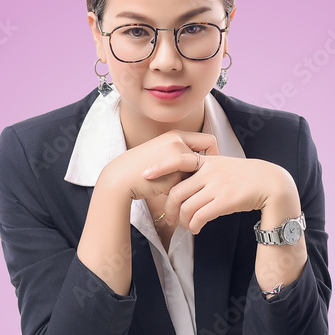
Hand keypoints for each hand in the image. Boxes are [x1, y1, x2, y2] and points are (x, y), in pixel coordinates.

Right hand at [100, 130, 218, 202]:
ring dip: (197, 183)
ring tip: (196, 195)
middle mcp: (177, 141)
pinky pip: (187, 186)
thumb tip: (201, 170)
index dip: (214, 154)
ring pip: (198, 172)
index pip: (208, 141)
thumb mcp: (161, 157)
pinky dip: (184, 193)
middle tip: (212, 183)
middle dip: (213, 170)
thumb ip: (180, 158)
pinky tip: (177, 199)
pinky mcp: (172, 174)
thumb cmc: (139, 170)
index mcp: (175, 135)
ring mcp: (175, 157)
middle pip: (209, 157)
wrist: (120, 179)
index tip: (213, 167)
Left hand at [143, 155, 300, 233]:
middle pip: (177, 191)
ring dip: (183, 221)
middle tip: (169, 218)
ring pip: (187, 206)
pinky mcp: (224, 201)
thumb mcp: (224, 166)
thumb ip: (205, 170)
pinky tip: (196, 229)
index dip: (160, 166)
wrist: (270, 183)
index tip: (146, 174)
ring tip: (186, 226)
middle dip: (169, 207)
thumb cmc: (244, 177)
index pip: (178, 159)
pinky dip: (194, 225)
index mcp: (207, 162)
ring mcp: (217, 186)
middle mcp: (210, 172)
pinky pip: (201, 216)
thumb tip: (186, 182)